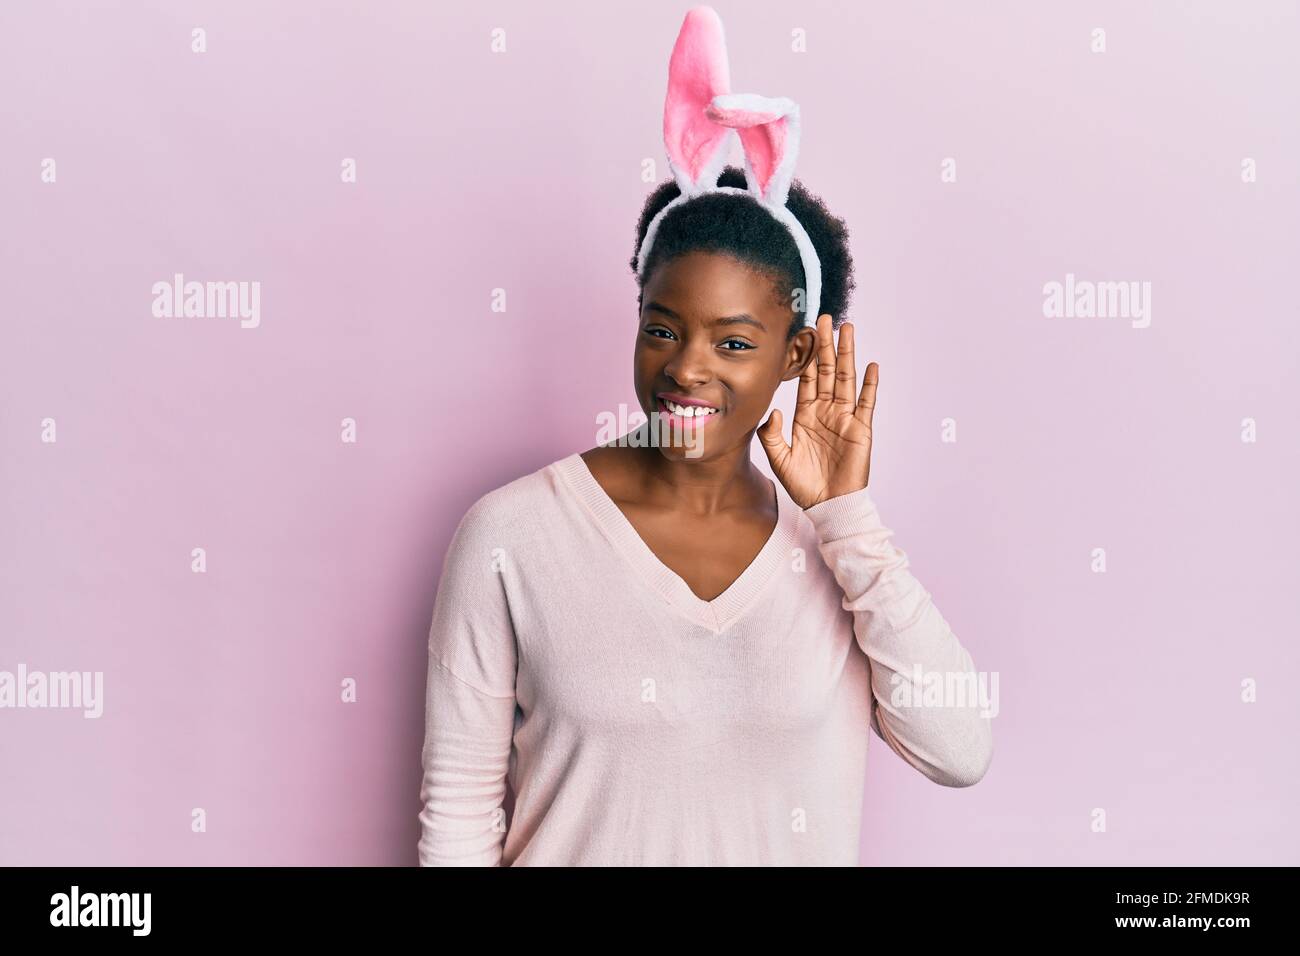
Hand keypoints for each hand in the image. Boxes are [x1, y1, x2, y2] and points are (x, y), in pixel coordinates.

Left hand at [757, 314, 878, 508]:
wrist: (828, 505)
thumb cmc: (804, 485)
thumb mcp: (779, 459)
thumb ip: (772, 435)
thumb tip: (773, 412)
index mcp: (806, 415)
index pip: (806, 379)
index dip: (805, 357)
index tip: (803, 334)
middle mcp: (826, 411)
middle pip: (828, 371)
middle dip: (826, 345)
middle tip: (824, 318)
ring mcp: (845, 418)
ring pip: (846, 379)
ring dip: (847, 354)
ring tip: (847, 329)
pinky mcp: (861, 429)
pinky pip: (866, 403)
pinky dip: (869, 384)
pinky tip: (871, 366)